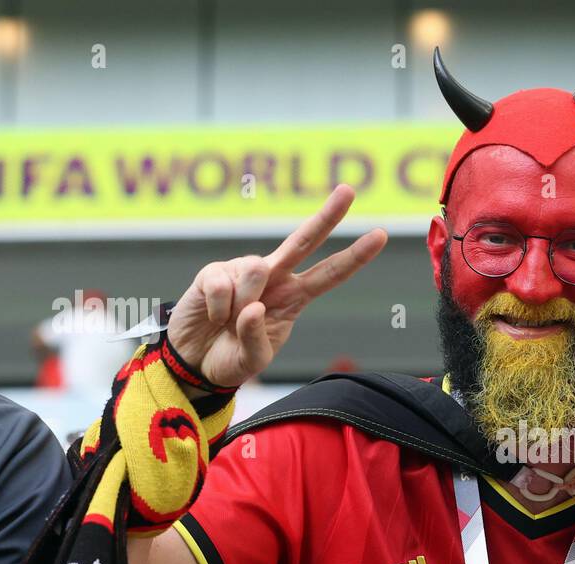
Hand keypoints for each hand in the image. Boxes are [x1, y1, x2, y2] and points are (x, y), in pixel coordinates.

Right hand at [167, 185, 387, 388]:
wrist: (195, 361)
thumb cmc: (231, 358)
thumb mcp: (253, 360)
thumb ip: (257, 338)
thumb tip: (254, 307)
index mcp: (295, 297)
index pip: (330, 274)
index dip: (355, 256)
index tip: (380, 235)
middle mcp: (274, 277)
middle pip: (304, 240)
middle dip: (327, 216)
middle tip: (349, 190)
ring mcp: (244, 270)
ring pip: (256, 269)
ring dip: (242, 303)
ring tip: (228, 322)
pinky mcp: (215, 271)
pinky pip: (222, 284)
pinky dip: (217, 307)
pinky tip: (213, 315)